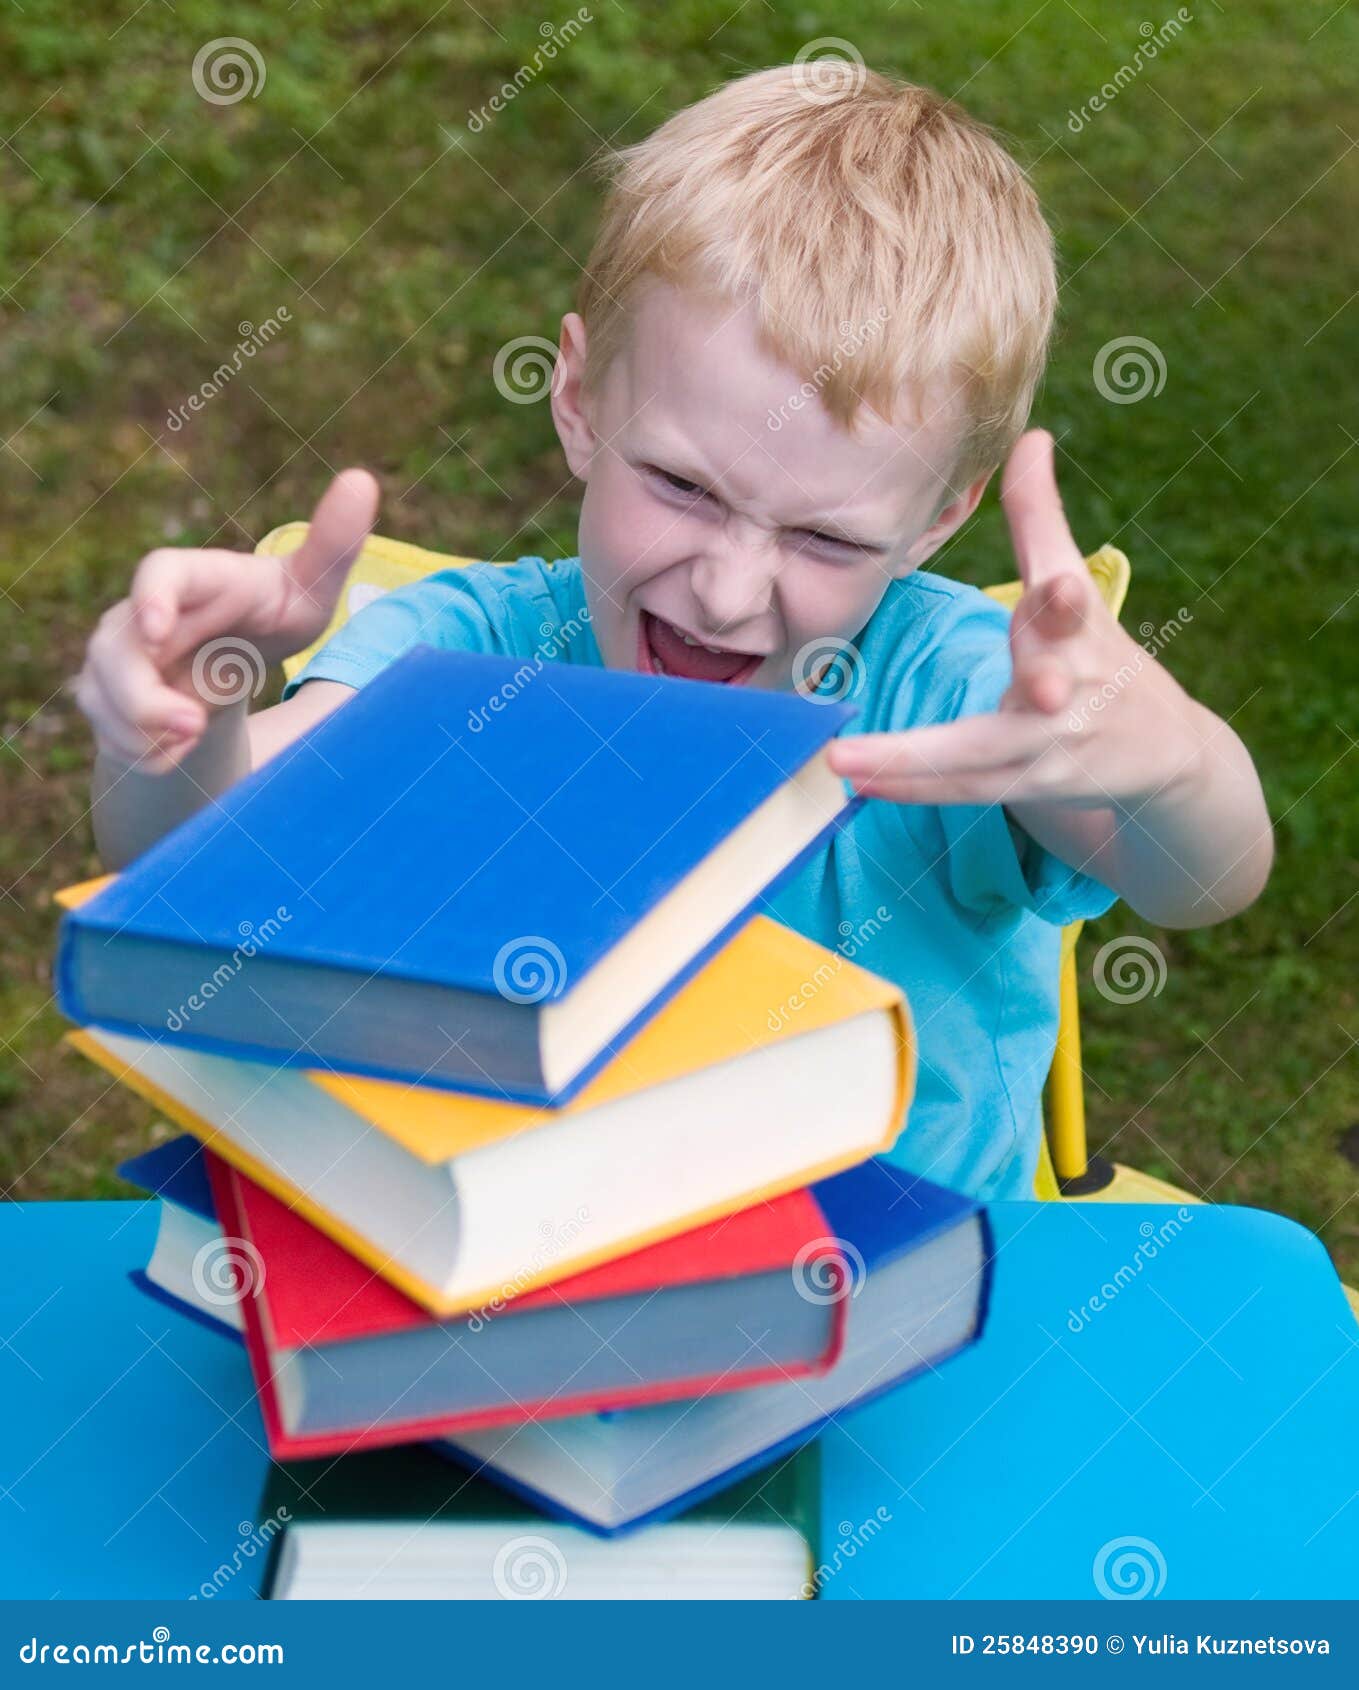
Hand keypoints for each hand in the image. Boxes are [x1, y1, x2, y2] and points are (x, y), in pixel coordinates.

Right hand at [74, 469, 378, 771]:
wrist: (236, 658)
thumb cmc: (273, 612)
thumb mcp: (310, 588)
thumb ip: (333, 544)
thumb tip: (363, 480)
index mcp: (193, 579)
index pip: (159, 572)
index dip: (151, 597)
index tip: (155, 631)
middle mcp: (139, 612)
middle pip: (116, 653)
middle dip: (145, 699)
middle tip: (191, 726)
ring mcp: (116, 657)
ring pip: (106, 701)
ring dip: (146, 733)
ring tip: (192, 739)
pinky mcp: (107, 699)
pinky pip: (115, 737)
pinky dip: (149, 755)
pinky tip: (179, 752)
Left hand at [827, 430, 1204, 810]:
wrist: (1163, 752)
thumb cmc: (1101, 653)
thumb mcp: (1075, 584)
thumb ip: (1041, 518)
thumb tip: (1032, 434)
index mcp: (1080, 626)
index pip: (1070, 596)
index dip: (1065, 588)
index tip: (1064, 587)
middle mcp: (1072, 684)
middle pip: (1049, 682)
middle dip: (1046, 681)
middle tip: (1041, 691)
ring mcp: (1054, 743)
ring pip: (982, 752)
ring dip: (914, 758)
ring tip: (846, 760)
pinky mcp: (1032, 783)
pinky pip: (964, 787)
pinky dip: (911, 783)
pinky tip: (860, 780)